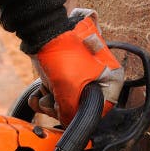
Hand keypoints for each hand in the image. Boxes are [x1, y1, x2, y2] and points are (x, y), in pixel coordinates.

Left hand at [30, 9, 124, 124]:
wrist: (42, 30)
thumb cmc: (61, 53)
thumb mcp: (68, 90)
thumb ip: (70, 113)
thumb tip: (67, 121)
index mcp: (111, 78)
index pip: (100, 109)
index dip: (80, 114)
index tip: (66, 112)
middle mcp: (100, 76)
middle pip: (80, 106)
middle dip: (60, 105)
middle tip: (53, 97)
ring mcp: (82, 73)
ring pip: (66, 100)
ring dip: (49, 99)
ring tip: (46, 86)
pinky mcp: (67, 71)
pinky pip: (57, 91)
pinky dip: (45, 94)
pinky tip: (38, 91)